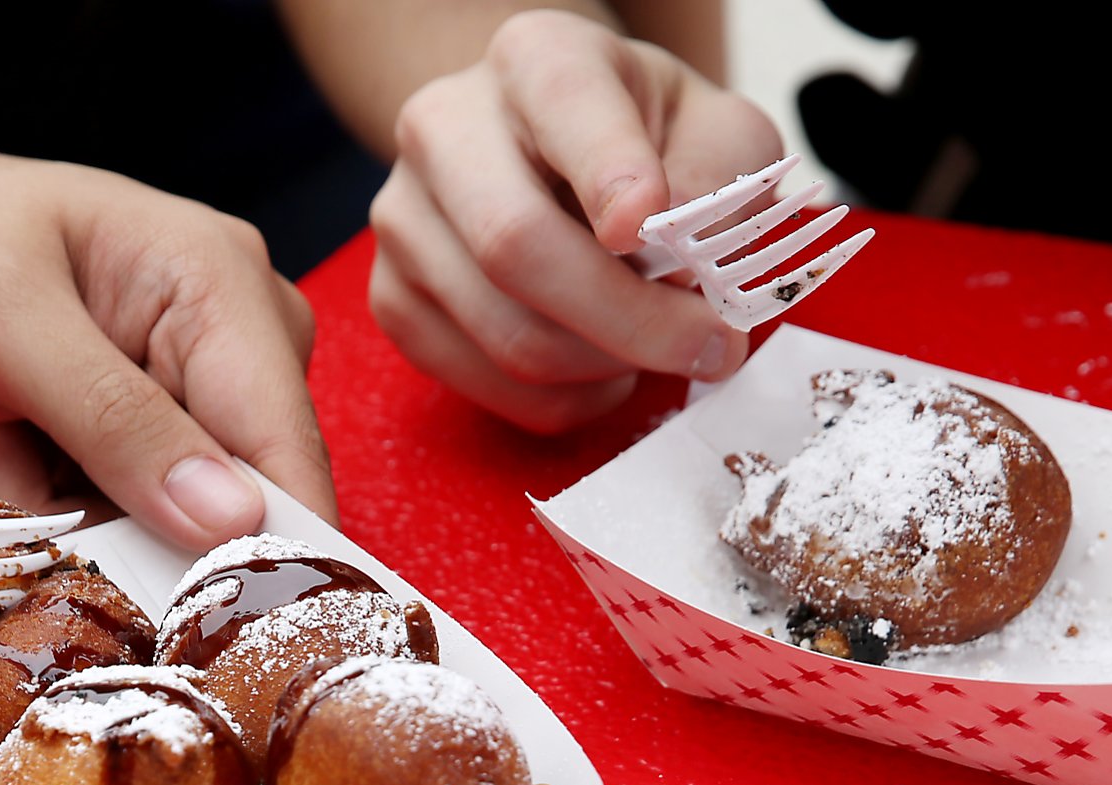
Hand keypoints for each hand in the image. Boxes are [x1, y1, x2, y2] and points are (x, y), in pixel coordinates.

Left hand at [0, 124, 334, 549]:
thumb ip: (115, 415)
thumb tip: (232, 518)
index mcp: (220, 286)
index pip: (286, 444)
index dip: (268, 544)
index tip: (213, 624)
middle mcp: (220, 358)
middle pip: (245, 510)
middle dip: (154, 545)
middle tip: (51, 516)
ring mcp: (173, 423)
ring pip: (175, 544)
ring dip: (88, 543)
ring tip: (4, 465)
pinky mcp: (121, 472)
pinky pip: (118, 549)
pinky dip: (54, 542)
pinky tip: (0, 475)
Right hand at [368, 9, 783, 432]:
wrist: (556, 160)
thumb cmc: (647, 145)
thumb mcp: (714, 132)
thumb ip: (718, 183)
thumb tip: (685, 270)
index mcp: (536, 59)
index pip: (565, 108)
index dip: (609, 174)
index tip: (647, 230)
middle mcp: (445, 127)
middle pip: (515, 245)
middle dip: (628, 320)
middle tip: (709, 348)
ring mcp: (405, 218)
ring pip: (506, 335)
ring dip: (607, 367)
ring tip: (657, 350)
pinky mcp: (393, 299)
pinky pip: (487, 384)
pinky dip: (566, 399)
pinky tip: (602, 368)